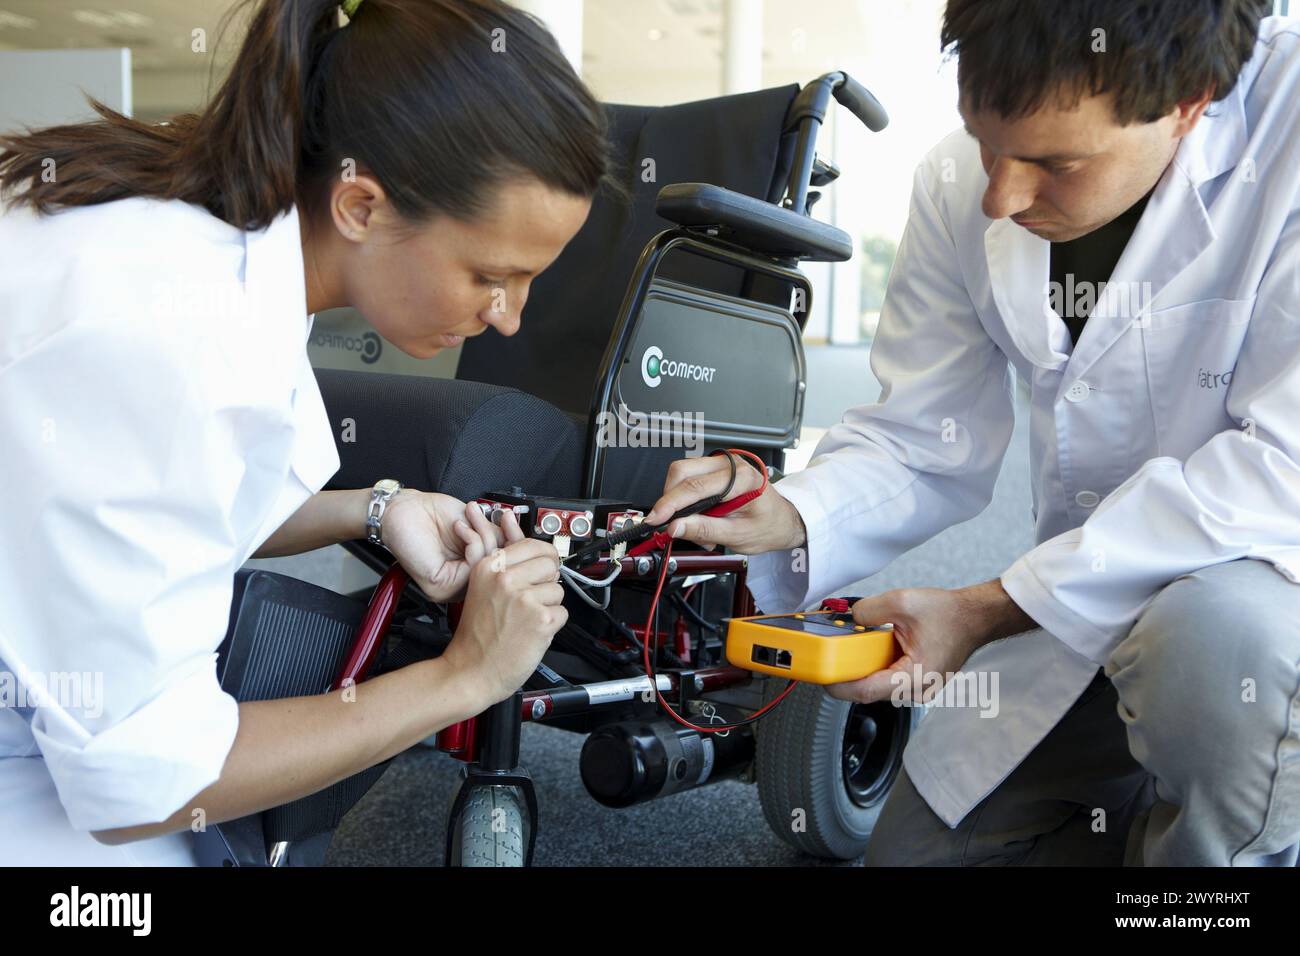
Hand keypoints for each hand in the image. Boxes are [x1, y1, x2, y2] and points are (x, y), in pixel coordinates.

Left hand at [381, 491, 506, 602]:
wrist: (402, 509)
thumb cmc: (430, 514)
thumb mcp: (473, 523)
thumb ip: (495, 536)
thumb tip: (518, 540)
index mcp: (470, 571)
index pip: (502, 567)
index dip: (513, 545)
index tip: (513, 524)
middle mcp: (462, 583)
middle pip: (500, 570)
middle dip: (497, 537)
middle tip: (489, 516)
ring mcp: (451, 588)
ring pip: (489, 569)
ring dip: (483, 535)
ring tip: (469, 518)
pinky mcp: (441, 587)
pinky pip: (473, 568)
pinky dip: (472, 542)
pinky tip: (461, 529)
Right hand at [440, 520, 567, 706]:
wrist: (470, 671)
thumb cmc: (476, 635)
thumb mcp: (481, 587)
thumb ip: (504, 559)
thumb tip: (516, 525)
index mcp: (489, 567)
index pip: (533, 544)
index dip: (542, 558)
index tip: (541, 567)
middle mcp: (506, 579)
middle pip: (550, 564)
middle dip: (546, 583)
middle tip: (530, 601)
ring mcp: (524, 599)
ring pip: (558, 590)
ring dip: (548, 607)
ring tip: (525, 620)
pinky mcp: (540, 621)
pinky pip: (562, 613)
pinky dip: (551, 626)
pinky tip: (531, 633)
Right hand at [643, 454, 806, 554]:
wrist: (783, 520)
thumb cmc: (768, 525)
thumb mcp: (738, 535)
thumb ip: (704, 529)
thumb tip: (675, 527)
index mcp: (742, 478)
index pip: (695, 486)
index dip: (670, 503)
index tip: (655, 518)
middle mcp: (731, 465)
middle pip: (683, 471)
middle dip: (671, 499)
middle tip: (674, 525)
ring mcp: (722, 464)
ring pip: (682, 472)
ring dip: (679, 500)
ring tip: (696, 525)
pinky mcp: (715, 469)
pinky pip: (689, 477)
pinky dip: (686, 498)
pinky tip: (700, 516)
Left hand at [824, 586, 994, 705]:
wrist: (974, 617)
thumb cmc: (950, 614)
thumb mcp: (903, 602)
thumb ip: (869, 610)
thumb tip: (850, 617)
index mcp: (915, 677)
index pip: (866, 690)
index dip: (839, 684)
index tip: (820, 675)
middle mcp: (916, 689)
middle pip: (868, 690)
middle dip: (846, 673)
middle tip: (827, 657)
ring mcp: (917, 688)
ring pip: (876, 684)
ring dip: (861, 668)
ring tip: (849, 648)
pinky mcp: (915, 680)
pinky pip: (886, 677)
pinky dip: (874, 664)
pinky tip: (870, 648)